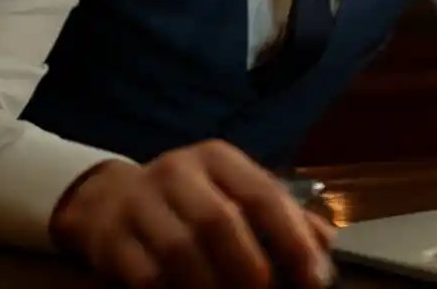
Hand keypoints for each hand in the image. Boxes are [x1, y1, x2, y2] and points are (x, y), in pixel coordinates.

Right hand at [50, 139, 336, 288]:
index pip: (262, 194)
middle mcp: (177, 172)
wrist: (109, 200)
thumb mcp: (235, 194)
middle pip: (219, 222)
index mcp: (217, 159)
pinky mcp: (112, 238)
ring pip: (181, 251)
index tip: (314, 280)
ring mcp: (139, 203)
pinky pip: (147, 276)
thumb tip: (327, 247)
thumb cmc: (191, 201)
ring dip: (214, 288)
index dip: (292, 239)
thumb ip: (283, 217)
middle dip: (251, 269)